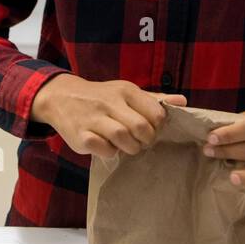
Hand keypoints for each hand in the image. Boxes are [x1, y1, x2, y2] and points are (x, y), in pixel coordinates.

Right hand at [30, 74, 186, 158]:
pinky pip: (104, 150)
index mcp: (125, 90)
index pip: (156, 112)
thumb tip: (183, 102)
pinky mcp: (81, 136)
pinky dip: (111, 152)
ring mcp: (94, 119)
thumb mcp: (126, 93)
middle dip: (146, 140)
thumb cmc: (101, 97)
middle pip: (141, 128)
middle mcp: (110, 102)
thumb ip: (154, 100)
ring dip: (131, 148)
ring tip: (127, 145)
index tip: (152, 130)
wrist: (61, 97)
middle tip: (141, 142)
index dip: (159, 127)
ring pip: (124, 139)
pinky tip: (108, 146)